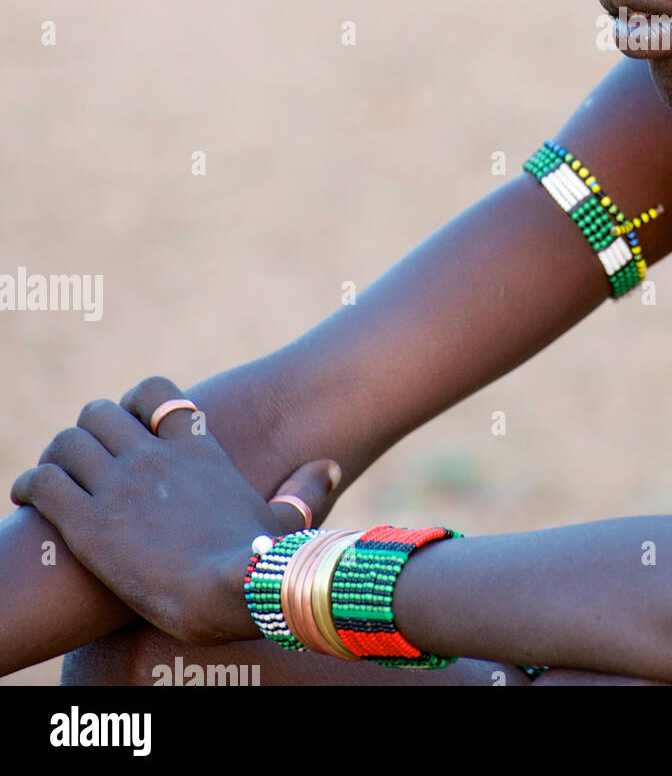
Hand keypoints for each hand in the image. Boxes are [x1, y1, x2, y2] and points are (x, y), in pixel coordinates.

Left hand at [11, 376, 340, 645]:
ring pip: (66, 441)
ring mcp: (120, 486)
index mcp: (198, 448)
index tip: (129, 428)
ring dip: (57, 457)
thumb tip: (330, 467)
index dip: (134, 402)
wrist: (234, 592)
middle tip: (87, 463)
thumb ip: (306, 489)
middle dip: (88, 432)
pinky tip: (32, 500)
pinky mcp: (88, 524)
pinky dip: (30, 485)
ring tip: (57, 482)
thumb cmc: (264, 560)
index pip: (154, 391)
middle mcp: (155, 456)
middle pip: (99, 413)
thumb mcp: (289, 519)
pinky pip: (42, 481)